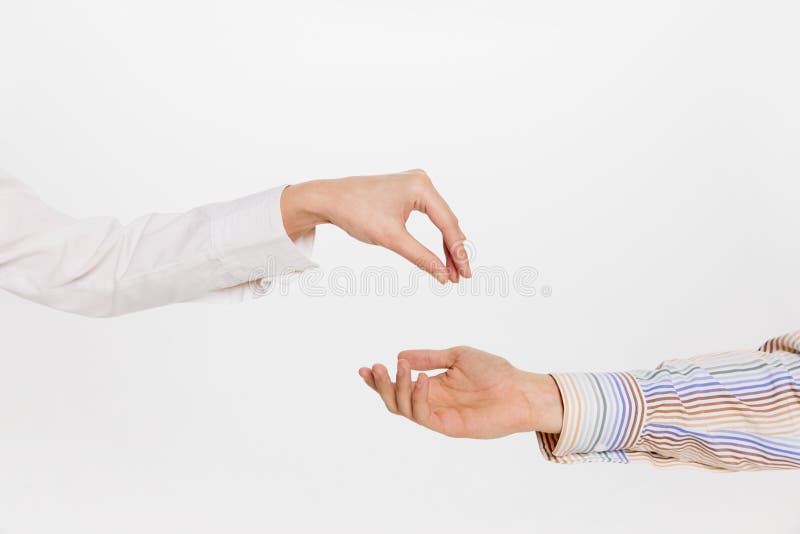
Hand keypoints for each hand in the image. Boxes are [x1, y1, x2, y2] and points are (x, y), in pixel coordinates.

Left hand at [280, 169, 470, 282]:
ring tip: (451, 271)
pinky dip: (433, 236)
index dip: (458, 252)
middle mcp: (422, 181)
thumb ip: (421, 257)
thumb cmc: (356, 213)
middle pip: (447, 221)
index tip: (465, 274)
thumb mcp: (391, 238)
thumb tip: (443, 275)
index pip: (448, 223)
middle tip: (460, 277)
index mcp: (421, 187)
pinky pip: (429, 216)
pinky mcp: (408, 191)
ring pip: (439, 220)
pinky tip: (440, 254)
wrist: (330, 199)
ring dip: (445, 245)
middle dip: (453, 251)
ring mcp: (416, 184)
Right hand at [358, 346, 563, 437]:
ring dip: (397, 388)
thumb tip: (401, 355)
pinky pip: (423, 414)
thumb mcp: (457, 356)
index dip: (380, 380)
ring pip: (404, 408)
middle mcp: (432, 401)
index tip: (364, 369)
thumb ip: (429, 357)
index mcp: (432, 385)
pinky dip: (417, 397)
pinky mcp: (448, 425)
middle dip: (381, 385)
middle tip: (376, 367)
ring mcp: (439, 415)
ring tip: (398, 367)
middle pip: (394, 400)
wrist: (519, 390)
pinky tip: (422, 378)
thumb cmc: (494, 371)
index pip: (400, 385)